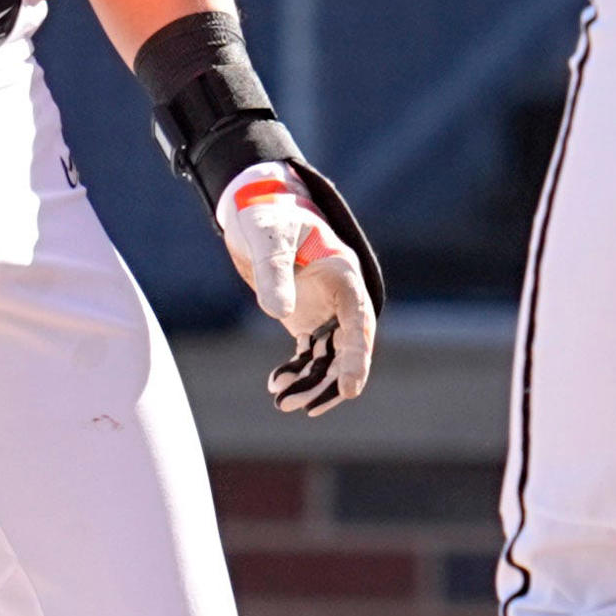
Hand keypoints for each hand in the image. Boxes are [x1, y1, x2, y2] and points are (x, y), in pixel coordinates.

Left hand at [218, 165, 377, 413]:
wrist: (256, 209)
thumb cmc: (268, 216)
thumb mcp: (269, 238)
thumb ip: (274, 273)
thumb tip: (278, 314)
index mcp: (344, 274)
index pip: (359, 322)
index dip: (358, 357)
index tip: (350, 390)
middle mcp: (341, 296)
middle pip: (347, 348)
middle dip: (328, 381)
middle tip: (301, 406)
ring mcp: (325, 309)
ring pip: (329, 356)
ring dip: (310, 382)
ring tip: (281, 401)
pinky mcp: (305, 317)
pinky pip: (310, 353)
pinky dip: (296, 372)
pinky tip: (276, 384)